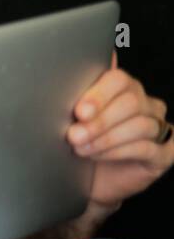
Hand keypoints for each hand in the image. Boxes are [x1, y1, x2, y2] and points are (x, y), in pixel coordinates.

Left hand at [68, 52, 173, 210]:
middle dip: (99, 121)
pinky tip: (97, 156)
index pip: (119, 80)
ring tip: (80, 148)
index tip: (79, 112)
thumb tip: (76, 57)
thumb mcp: (73, 118)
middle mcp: (146, 104)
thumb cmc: (80, 144)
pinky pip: (147, 147)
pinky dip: (118, 151)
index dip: (99, 95)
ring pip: (139, 125)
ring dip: (105, 138)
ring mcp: (159, 128)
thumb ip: (77, 91)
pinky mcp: (165, 153)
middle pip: (131, 102)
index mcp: (124, 89)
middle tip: (74, 135)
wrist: (86, 182)